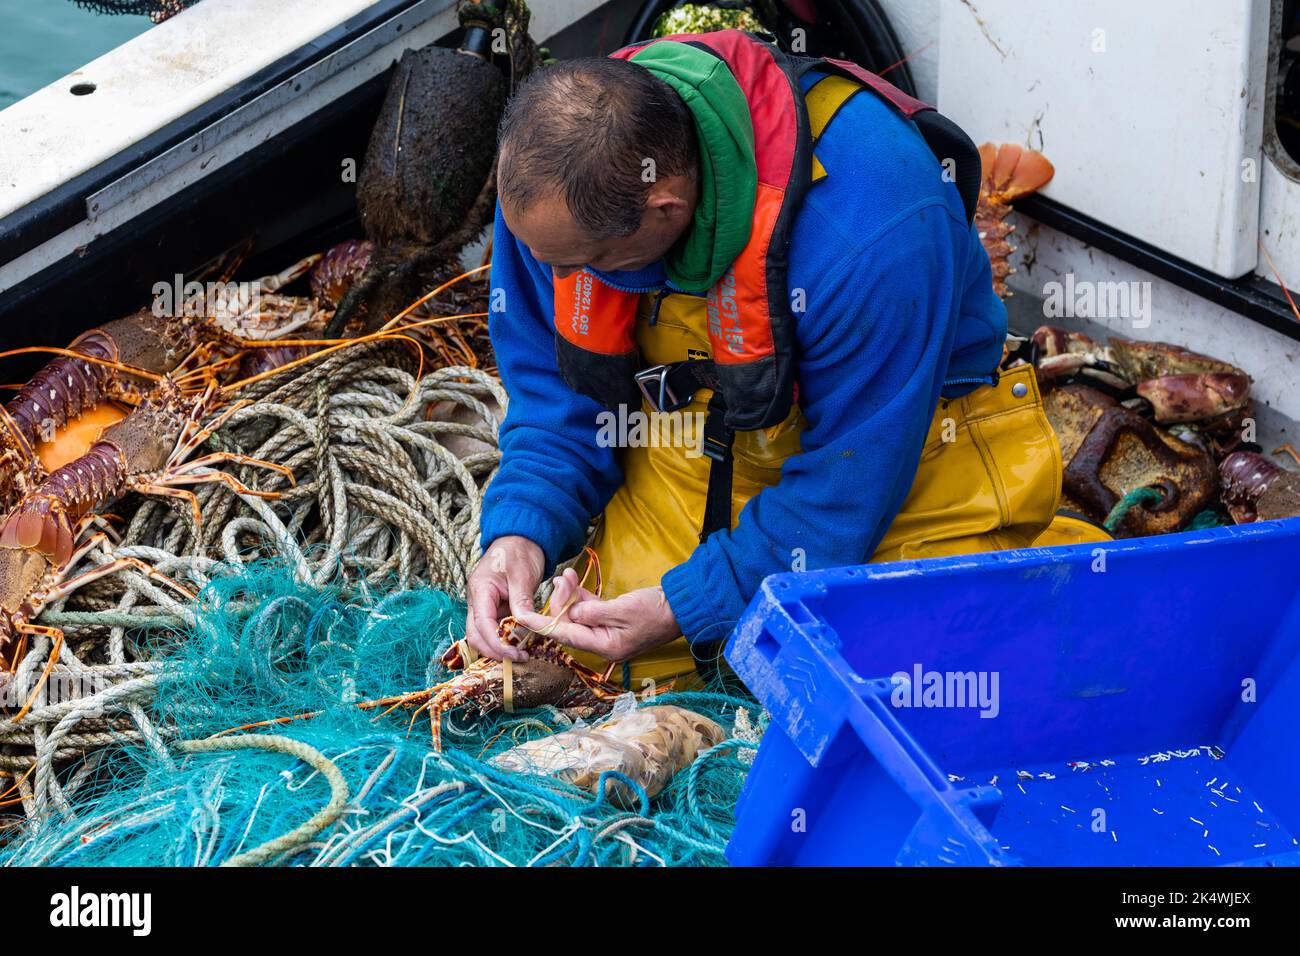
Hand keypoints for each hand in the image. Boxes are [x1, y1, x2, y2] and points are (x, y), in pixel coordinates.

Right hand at [465, 535, 543, 661]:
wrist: (523, 539)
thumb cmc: (520, 551)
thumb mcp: (522, 574)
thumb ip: (522, 600)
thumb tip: (525, 625)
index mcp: (480, 589)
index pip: (481, 624)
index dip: (495, 643)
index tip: (513, 654)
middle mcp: (478, 600)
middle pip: (477, 635)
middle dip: (495, 651)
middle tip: (519, 658)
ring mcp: (486, 606)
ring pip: (485, 635)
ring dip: (501, 647)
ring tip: (523, 654)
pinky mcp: (496, 609)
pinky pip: (497, 629)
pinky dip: (508, 639)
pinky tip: (522, 644)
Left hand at [517, 569, 679, 661]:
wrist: (681, 607)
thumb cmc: (655, 610)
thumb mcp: (622, 609)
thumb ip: (592, 612)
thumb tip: (571, 613)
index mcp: (605, 646)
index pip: (565, 636)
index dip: (542, 624)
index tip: (522, 616)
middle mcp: (603, 643)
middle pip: (570, 625)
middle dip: (560, 602)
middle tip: (560, 579)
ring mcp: (608, 632)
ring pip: (578, 616)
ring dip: (570, 596)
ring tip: (566, 575)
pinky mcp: (613, 621)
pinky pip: (589, 611)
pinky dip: (581, 597)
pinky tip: (574, 582)